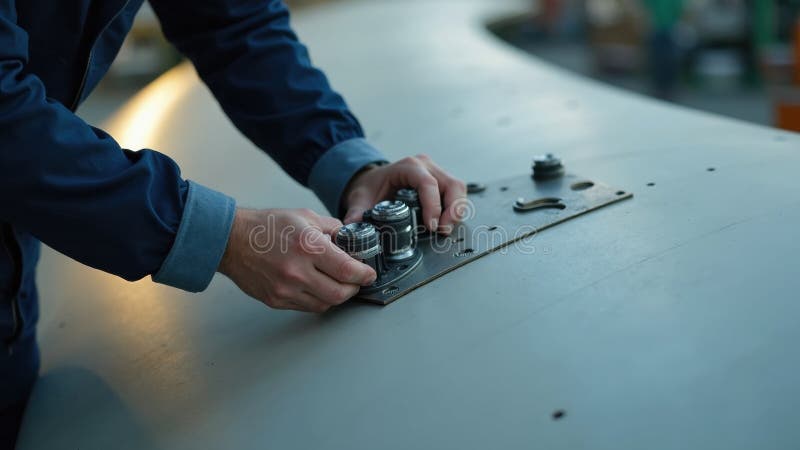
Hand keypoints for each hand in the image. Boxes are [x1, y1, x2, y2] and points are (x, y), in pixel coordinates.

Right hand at [218, 208, 375, 312]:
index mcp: (308, 246)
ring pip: (325, 304)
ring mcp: (285, 289)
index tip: (369, 274)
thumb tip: (351, 242)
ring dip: (336, 296)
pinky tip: (317, 286)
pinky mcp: (276, 300)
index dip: (364, 275)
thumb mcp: (305, 216)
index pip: (347, 270)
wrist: (232, 240)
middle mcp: (297, 271)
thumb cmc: (267, 226)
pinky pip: (307, 306)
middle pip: (339, 294)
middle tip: (356, 280)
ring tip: (336, 283)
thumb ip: (332, 230)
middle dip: (353, 288)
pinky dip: (318, 299)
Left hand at [342, 154, 466, 234]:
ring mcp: (436, 173)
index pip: (428, 183)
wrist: (372, 181)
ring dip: (457, 211)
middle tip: (443, 230)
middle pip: (452, 184)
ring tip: (445, 229)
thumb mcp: (360, 198)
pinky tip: (446, 224)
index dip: (433, 205)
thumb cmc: (371, 186)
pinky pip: (456, 195)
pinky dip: (455, 210)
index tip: (431, 226)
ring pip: (458, 189)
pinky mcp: (441, 184)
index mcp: (408, 166)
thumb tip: (353, 227)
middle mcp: (425, 167)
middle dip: (452, 210)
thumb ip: (356, 212)